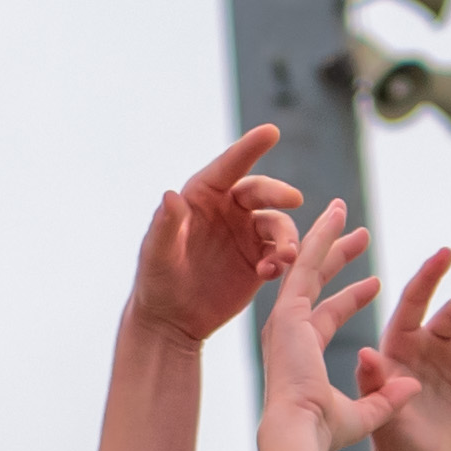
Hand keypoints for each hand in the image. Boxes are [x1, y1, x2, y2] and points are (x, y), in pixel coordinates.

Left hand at [132, 125, 308, 339]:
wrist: (171, 319)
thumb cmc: (156, 281)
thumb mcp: (157, 254)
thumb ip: (165, 225)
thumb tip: (171, 196)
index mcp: (202, 196)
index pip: (228, 166)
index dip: (249, 148)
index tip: (271, 132)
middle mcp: (229, 209)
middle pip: (261, 192)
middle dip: (278, 193)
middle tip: (294, 200)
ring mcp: (246, 234)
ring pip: (277, 225)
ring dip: (286, 237)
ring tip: (285, 257)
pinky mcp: (259, 261)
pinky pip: (280, 254)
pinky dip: (282, 261)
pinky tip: (270, 273)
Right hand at [257, 201, 389, 450]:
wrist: (298, 433)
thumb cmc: (323, 433)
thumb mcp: (364, 414)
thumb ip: (387, 398)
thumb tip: (414, 386)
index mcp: (302, 354)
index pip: (327, 316)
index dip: (350, 299)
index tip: (375, 284)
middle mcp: (290, 332)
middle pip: (314, 283)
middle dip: (336, 256)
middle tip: (359, 236)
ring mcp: (286, 319)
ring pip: (307, 266)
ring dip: (325, 236)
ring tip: (341, 210)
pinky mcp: (288, 311)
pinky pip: (305, 264)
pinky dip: (319, 239)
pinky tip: (333, 217)